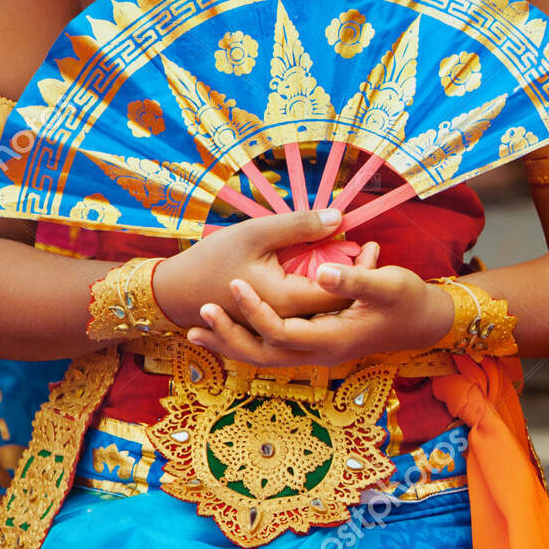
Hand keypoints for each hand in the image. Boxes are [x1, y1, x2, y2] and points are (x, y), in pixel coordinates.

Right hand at [154, 209, 352, 327]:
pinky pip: (309, 316)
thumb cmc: (213, 259)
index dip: (360, 269)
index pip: (341, 290)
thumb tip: (340, 217)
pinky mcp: (277, 329)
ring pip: (326, 312)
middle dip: (357, 279)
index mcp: (287, 301)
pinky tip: (331, 279)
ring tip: (359, 262)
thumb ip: (299, 226)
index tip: (371, 247)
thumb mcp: (256, 233)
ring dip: (342, 290)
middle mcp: (290, 322)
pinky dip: (323, 298)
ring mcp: (283, 330)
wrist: (176, 293)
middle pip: (338, 304)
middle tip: (372, 252)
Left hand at [186, 242, 455, 366]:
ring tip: (195, 333)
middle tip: (200, 315)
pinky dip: (247, 343)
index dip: (254, 310)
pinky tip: (228, 333)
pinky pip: (273, 352)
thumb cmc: (408, 299)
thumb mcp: (387, 283)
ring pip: (264, 359)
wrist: (425, 321)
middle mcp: (321, 353)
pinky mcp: (316, 346)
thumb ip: (354, 277)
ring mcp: (318, 354)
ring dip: (231, 345)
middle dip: (229, 336)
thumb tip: (322, 270)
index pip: (280, 332)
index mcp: (333, 339)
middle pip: (263, 355)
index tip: (234, 283)